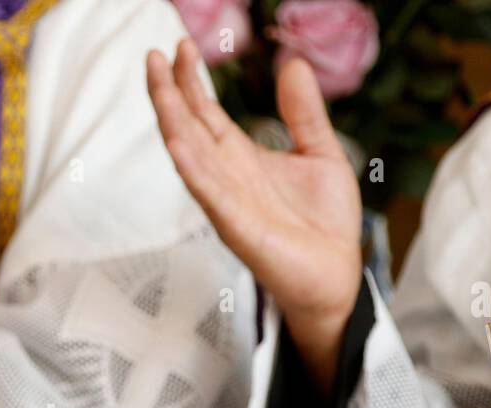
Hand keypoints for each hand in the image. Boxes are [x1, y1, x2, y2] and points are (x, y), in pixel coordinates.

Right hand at [147, 39, 362, 393]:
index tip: (179, 47)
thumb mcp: (321, 154)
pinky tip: (178, 146)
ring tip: (159, 89)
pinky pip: (211, 196)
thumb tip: (293, 64)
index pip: (207, 114)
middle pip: (190, 129)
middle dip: (170, 93)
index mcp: (242, 159)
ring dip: (173, 123)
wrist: (337, 276)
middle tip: (153, 54)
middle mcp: (228, 178)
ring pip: (192, 157)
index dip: (191, 82)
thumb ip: (303, 113)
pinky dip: (194, 171)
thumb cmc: (325, 224)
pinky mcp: (240, 229)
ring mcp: (229, 203)